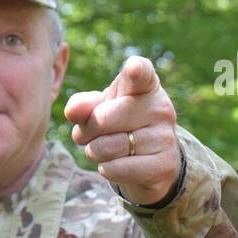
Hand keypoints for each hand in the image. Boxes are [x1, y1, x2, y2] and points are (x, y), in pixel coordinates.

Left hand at [64, 56, 180, 205]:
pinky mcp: (165, 164)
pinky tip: (114, 164)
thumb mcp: (100, 108)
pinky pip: (118, 168)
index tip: (133, 68)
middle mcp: (160, 108)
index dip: (136, 70)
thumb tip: (72, 111)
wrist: (151, 159)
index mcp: (145, 86)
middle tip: (89, 134)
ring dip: (95, 152)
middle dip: (86, 131)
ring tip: (103, 149)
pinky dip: (107, 169)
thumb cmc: (119, 123)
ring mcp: (165, 137)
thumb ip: (83, 105)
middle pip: (103, 119)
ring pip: (108, 147)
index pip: (142, 74)